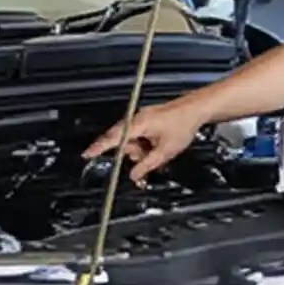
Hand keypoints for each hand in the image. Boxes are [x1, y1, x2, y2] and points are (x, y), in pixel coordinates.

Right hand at [82, 98, 207, 184]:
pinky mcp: (149, 119)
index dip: (99, 147)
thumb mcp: (165, 151)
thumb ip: (147, 165)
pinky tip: (158, 147)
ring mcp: (143, 118)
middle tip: (148, 161)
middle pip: (124, 142)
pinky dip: (146, 144)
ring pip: (133, 140)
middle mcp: (137, 119)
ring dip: (142, 151)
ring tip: (159, 153)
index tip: (87, 154)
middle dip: (135, 154)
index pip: (114, 138)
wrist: (196, 109)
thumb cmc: (183, 125)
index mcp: (138, 124)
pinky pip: (140, 135)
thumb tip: (134, 175)